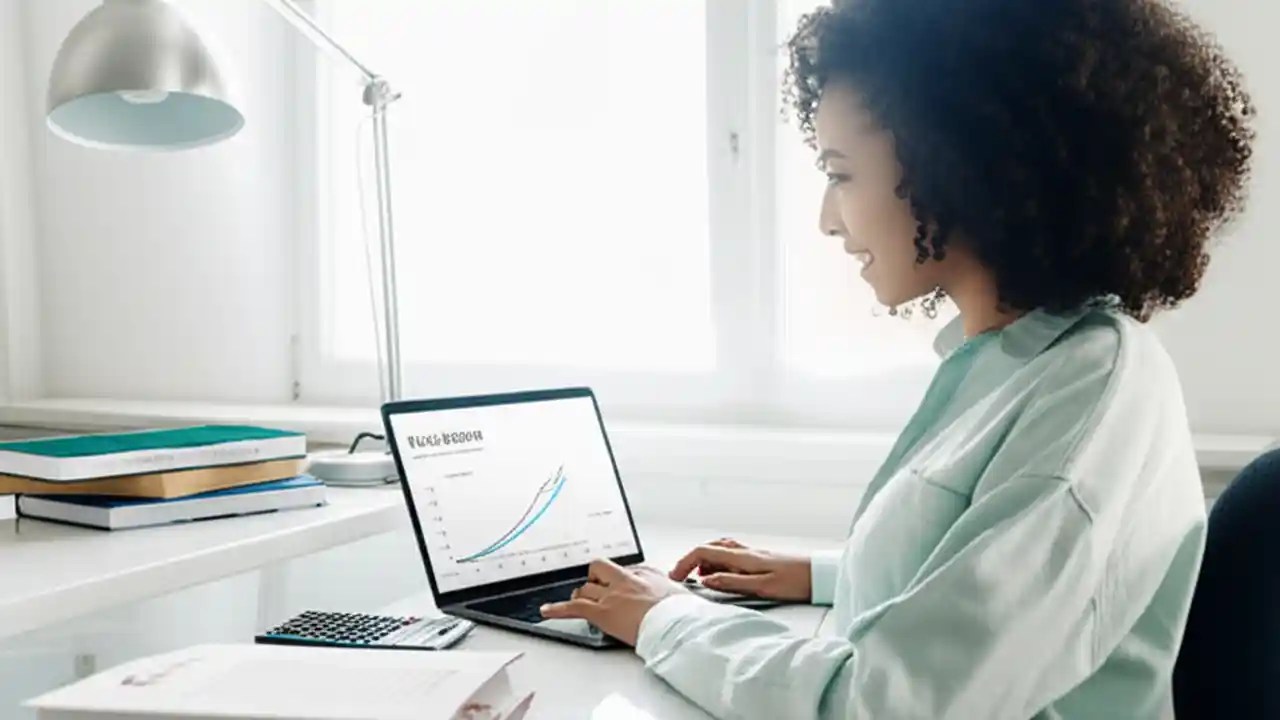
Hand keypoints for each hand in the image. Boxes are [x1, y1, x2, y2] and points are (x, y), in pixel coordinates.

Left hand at [540, 559, 689, 645]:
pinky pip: (573, 608)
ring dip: (582, 597)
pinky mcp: (602, 612)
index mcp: (645, 573)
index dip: (617, 580)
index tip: (616, 585)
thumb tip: (670, 593)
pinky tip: (546, 610)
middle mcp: (625, 580)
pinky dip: (557, 609)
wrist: (677, 625)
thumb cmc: (682, 613)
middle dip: (595, 579)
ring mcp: (612, 595)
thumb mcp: (680, 593)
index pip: (623, 569)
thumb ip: (668, 589)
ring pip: (585, 589)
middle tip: (598, 590)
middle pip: (599, 569)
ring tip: (582, 604)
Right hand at [670, 538, 812, 601]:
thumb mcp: (762, 586)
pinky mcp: (760, 559)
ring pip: (720, 549)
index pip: (704, 552)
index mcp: (743, 557)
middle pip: (709, 548)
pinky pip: (731, 554)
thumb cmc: (796, 581)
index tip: (676, 577)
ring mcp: (753, 553)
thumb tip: (706, 580)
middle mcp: (746, 551)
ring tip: (699, 577)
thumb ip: (732, 582)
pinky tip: (722, 573)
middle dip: (691, 560)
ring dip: (704, 560)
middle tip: (682, 577)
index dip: (685, 563)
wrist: (822, 574)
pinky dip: (718, 561)